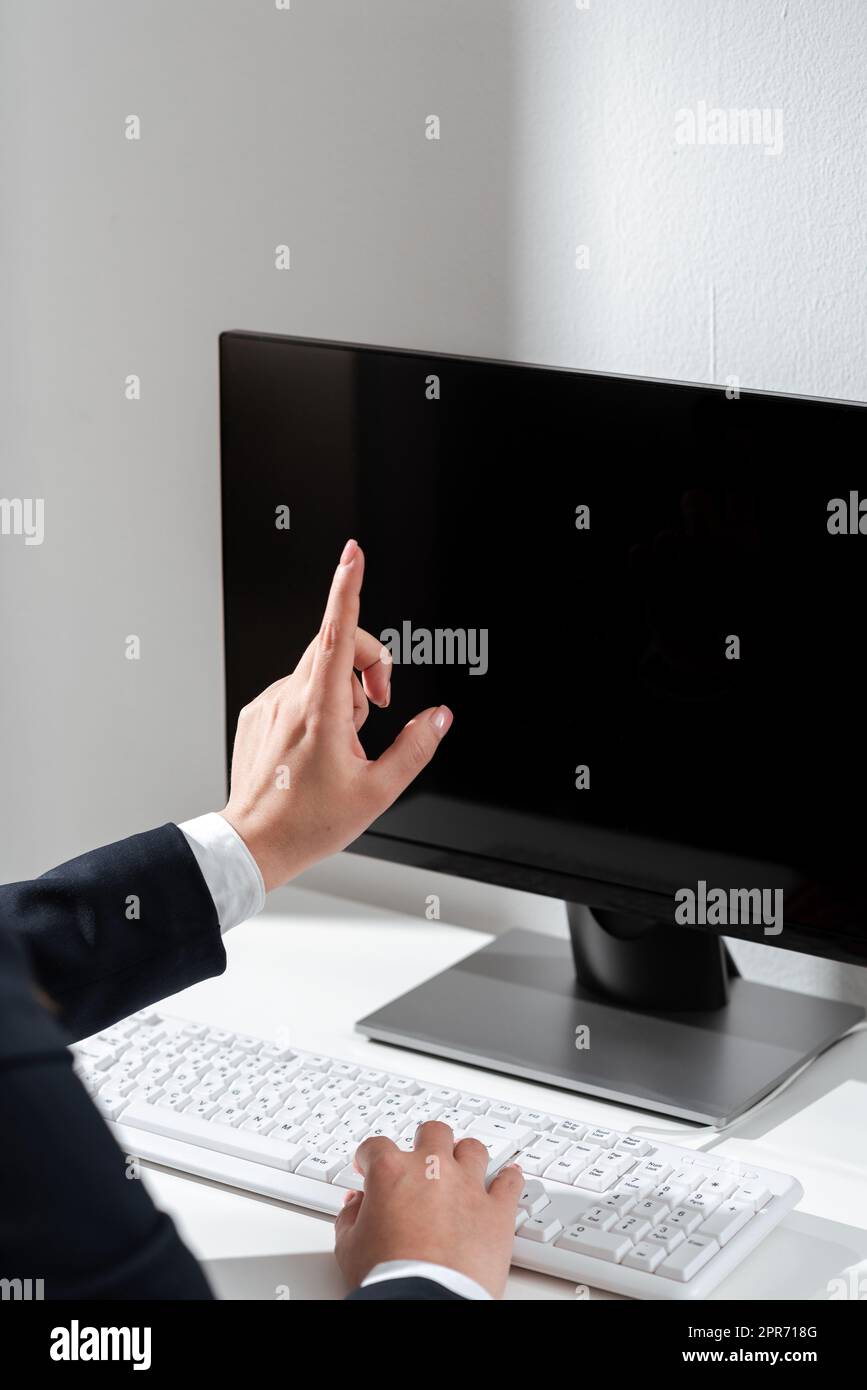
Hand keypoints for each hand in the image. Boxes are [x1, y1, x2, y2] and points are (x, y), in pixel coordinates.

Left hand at [220, 539, 452, 889]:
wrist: (254, 844)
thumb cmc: (309, 822)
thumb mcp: (378, 792)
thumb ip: (415, 748)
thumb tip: (438, 717)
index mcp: (321, 709)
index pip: (338, 631)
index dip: (349, 587)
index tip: (353, 555)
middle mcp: (290, 697)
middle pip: (337, 644)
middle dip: (368, 666)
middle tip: (379, 706)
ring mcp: (270, 704)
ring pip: (318, 670)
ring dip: (343, 692)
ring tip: (344, 742)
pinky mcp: (258, 714)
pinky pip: (297, 690)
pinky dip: (317, 705)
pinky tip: (318, 747)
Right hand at [334, 1121, 522, 1297]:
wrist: (425, 1301)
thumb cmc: (388, 1277)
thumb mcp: (349, 1247)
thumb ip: (350, 1216)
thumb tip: (355, 1204)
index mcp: (391, 1172)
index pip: (376, 1147)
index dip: (369, 1156)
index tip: (369, 1165)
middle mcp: (432, 1169)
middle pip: (433, 1132)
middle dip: (425, 1141)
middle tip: (421, 1156)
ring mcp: (468, 1186)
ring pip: (473, 1149)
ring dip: (466, 1155)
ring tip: (463, 1166)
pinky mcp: (497, 1211)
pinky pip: (511, 1182)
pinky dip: (510, 1178)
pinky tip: (509, 1176)